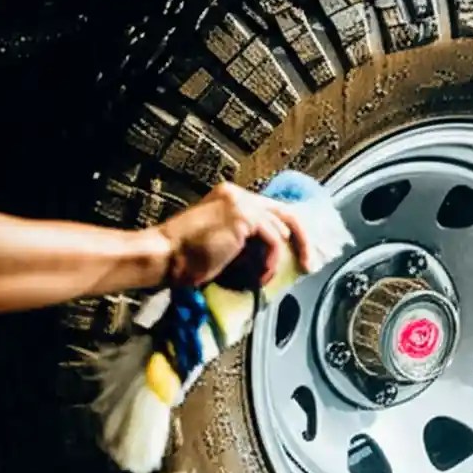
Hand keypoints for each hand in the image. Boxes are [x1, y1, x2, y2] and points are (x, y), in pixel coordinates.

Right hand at [156, 182, 314, 287]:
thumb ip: (245, 243)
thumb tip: (272, 257)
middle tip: (309, 263)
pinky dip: (270, 262)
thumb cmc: (183, 259)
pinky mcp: (243, 216)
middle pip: (286, 213)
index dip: (288, 232)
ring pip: (282, 227)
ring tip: (264, 278)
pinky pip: (273, 240)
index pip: (270, 211)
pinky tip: (259, 276)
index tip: (298, 253)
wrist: (162, 256)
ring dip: (277, 259)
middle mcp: (237, 195)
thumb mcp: (222, 246)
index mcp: (230, 198)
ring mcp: (241, 202)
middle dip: (302, 240)